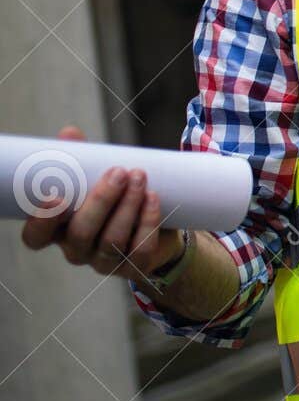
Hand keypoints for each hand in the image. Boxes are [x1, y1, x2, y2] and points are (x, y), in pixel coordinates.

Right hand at [18, 126, 182, 280]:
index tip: (57, 197)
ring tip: (140, 178)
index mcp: (58, 229)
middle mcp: (77, 249)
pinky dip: (148, 223)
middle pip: (80, 234)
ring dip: (127, 206)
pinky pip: (140, 249)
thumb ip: (80, 159)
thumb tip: (69, 133)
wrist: (160, 222)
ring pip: (111, 241)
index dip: (42, 222)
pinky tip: (153, 199)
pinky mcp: (135, 267)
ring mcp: (105, 262)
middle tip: (119, 172)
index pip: (36, 237)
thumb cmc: (116, 197)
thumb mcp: (96, 177)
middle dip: (100, 201)